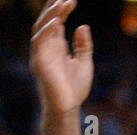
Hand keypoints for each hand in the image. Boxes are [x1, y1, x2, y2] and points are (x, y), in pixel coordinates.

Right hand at [31, 0, 93, 115]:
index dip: (63, 9)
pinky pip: (39, 40)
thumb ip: (83, 45)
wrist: (67, 108)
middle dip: (55, 7)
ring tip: (61, 3)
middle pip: (48, 20)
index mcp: (57, 45)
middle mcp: (47, 46)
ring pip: (41, 27)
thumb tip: (82, 25)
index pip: (57, 21)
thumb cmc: (75, 89)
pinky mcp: (38, 61)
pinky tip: (55, 20)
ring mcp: (41, 52)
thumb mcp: (84, 62)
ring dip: (50, 14)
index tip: (72, 0)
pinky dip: (46, 29)